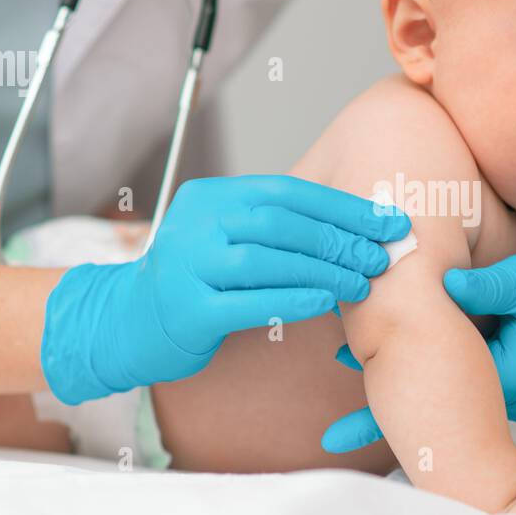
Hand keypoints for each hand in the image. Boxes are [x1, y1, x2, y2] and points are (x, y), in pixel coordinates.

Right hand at [41, 175, 409, 403]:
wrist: (128, 322)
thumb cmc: (199, 280)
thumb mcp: (229, 239)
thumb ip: (278, 228)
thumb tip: (360, 228)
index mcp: (211, 197)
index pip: (287, 192)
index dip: (342, 207)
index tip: (387, 222)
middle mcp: (195, 225)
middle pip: (279, 223)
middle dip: (339, 238)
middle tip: (380, 256)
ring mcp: (186, 267)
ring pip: (266, 261)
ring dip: (323, 270)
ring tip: (362, 282)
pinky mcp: (187, 311)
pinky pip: (248, 303)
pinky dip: (292, 300)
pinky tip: (326, 302)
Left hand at [321, 199, 515, 452]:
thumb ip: (482, 288)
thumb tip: (438, 284)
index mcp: (515, 377)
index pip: (442, 402)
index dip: (388, 404)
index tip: (342, 420)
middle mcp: (514, 394)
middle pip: (442, 410)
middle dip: (387, 416)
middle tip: (330, 437)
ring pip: (452, 397)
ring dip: (408, 391)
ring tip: (350, 389)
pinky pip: (467, 383)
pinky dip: (434, 376)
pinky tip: (394, 366)